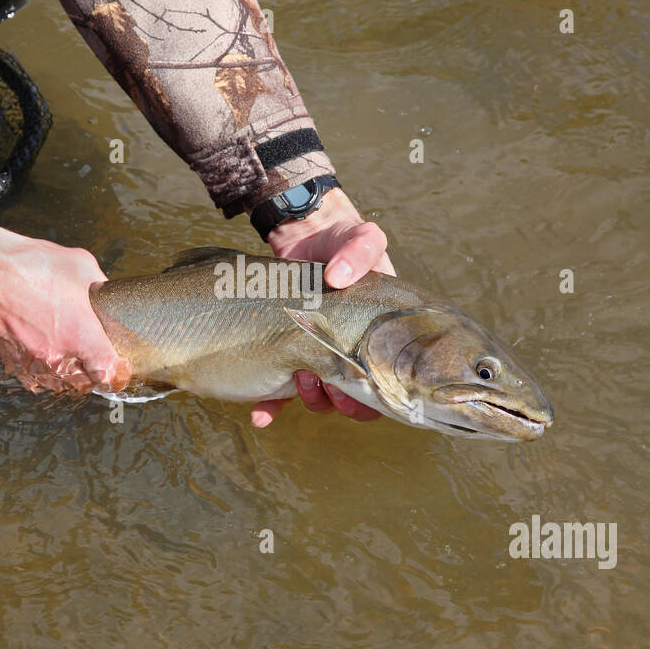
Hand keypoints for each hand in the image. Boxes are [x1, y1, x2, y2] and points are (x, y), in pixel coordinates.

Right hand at [0, 212, 129, 393]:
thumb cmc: (29, 265)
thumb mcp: (81, 265)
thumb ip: (100, 286)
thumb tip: (105, 293)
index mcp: (82, 337)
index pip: (110, 373)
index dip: (118, 369)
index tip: (118, 361)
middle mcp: (58, 357)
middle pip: (86, 383)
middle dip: (94, 371)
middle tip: (96, 354)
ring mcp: (32, 362)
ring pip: (60, 382)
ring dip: (69, 372)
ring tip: (71, 351)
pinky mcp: (11, 361)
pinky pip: (35, 374)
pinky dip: (43, 367)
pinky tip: (44, 346)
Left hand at [252, 188, 395, 426]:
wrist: (302, 232)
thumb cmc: (341, 238)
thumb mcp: (360, 238)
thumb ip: (359, 253)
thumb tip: (339, 276)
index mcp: (376, 330)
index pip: (387, 375)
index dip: (378, 392)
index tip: (362, 387)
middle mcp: (349, 347)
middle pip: (353, 394)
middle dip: (341, 401)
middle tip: (329, 388)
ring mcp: (316, 350)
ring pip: (318, 395)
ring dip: (311, 398)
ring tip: (299, 381)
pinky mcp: (284, 349)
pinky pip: (278, 388)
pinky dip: (271, 406)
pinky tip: (262, 416)